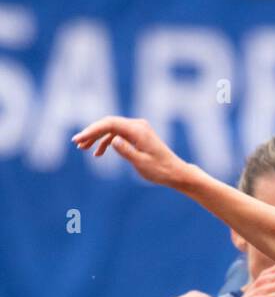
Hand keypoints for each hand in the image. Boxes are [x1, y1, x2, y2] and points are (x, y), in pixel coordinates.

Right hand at [71, 116, 189, 187]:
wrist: (176, 173)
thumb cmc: (161, 170)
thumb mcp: (142, 163)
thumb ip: (127, 151)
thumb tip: (113, 140)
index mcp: (137, 130)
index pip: (109, 124)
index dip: (92, 130)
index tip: (79, 139)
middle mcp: (137, 125)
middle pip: (108, 124)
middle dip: (91, 133)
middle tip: (76, 143)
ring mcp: (137, 129)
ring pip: (111, 129)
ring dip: (97, 138)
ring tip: (83, 149)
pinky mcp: (137, 135)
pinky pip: (118, 135)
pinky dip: (107, 142)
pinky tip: (98, 154)